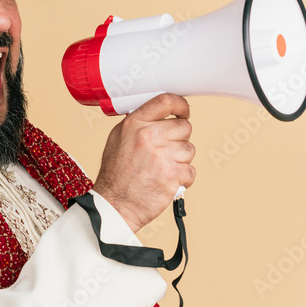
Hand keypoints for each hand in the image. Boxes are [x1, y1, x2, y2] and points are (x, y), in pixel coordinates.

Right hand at [91, 93, 195, 232]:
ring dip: (181, 161)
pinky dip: (182, 178)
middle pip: (184, 127)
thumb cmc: (115, 176)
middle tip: (166, 152)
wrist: (114, 205)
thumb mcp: (117, 140)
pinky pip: (190, 171)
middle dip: (179, 140)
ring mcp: (162, 155)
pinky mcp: (172, 175)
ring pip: (189, 150)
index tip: (183, 111)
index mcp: (134, 124)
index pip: (165, 101)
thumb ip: (137, 125)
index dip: (180, 105)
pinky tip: (166, 181)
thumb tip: (158, 116)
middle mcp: (148, 136)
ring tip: (163, 169)